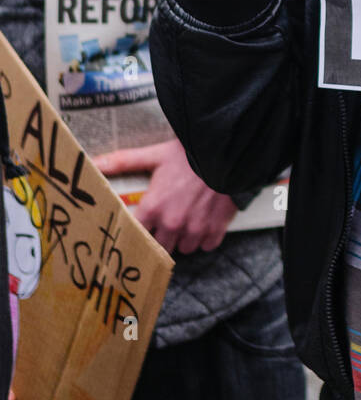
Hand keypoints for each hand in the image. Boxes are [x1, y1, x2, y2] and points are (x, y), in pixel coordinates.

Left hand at [93, 138, 237, 253]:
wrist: (227, 151)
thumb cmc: (190, 153)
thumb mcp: (154, 155)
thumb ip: (122, 162)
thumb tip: (94, 163)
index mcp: (153, 208)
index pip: (136, 235)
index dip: (138, 232)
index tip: (141, 228)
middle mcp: (173, 223)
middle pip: (160, 247)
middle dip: (162, 236)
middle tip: (166, 219)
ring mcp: (195, 229)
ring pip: (184, 248)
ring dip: (183, 238)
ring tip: (187, 219)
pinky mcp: (216, 229)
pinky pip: (206, 246)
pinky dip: (205, 237)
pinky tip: (204, 221)